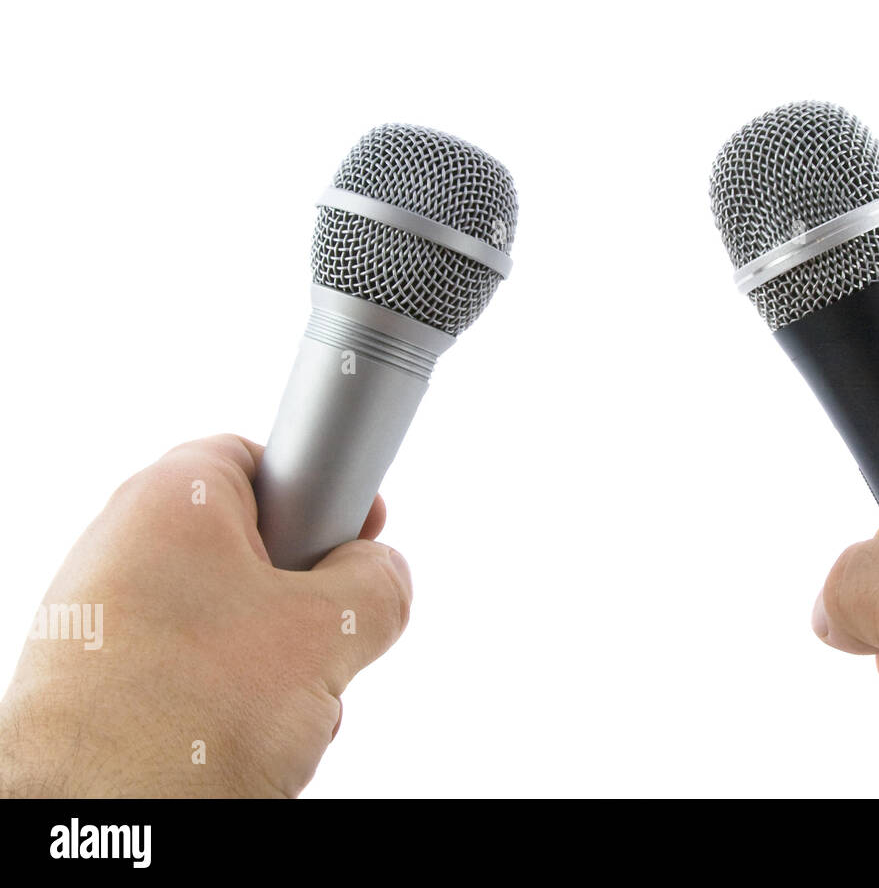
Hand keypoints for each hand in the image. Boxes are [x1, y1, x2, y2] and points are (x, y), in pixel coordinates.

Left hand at [0, 434, 411, 796]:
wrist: (94, 821)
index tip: (357, 532)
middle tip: (325, 642)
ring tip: (282, 709)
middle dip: (306, 602)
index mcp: (171, 500)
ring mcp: (104, 614)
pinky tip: (246, 737)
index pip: (264, 456)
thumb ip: (379, 585)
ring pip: (229, 615)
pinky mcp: (96, 677)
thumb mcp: (329, 636)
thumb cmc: (187, 716)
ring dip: (277, 660)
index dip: (326, 493)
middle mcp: (123, 545)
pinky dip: (231, 695)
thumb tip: (384, 577)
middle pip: (254, 546)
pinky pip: (191, 664)